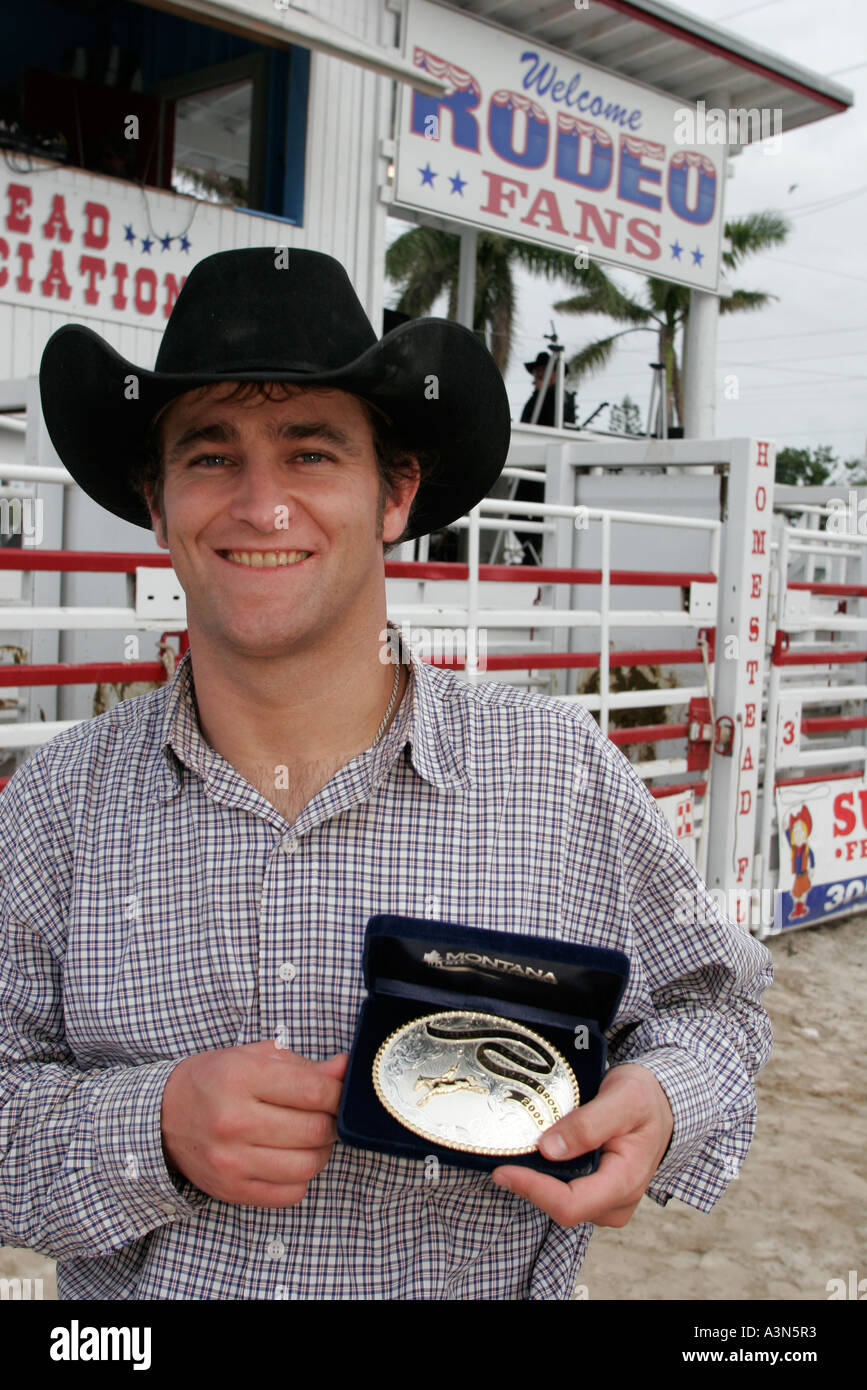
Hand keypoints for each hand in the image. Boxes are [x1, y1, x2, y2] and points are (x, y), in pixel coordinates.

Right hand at [160, 1041, 348, 1206]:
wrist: (164, 1117)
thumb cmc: (215, 1080)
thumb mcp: (254, 1057)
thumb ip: (303, 1066)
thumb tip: (345, 1070)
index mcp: (241, 1078)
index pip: (314, 1091)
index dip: (338, 1092)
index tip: (338, 1090)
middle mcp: (234, 1121)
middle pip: (316, 1130)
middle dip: (332, 1121)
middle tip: (326, 1113)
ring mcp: (231, 1161)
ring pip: (308, 1165)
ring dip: (321, 1151)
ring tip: (310, 1137)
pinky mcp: (232, 1190)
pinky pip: (291, 1193)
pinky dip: (301, 1177)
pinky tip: (290, 1158)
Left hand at [490, 1063, 673, 1227]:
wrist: (662, 1104)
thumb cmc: (645, 1099)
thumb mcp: (623, 1098)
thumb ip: (589, 1124)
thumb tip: (547, 1150)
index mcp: (626, 1181)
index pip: (571, 1204)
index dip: (533, 1190)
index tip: (503, 1169)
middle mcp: (616, 1201)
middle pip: (560, 1206)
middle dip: (529, 1183)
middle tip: (501, 1154)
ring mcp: (607, 1201)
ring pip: (559, 1202)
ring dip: (535, 1179)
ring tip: (516, 1149)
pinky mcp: (598, 1194)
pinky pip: (564, 1193)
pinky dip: (545, 1176)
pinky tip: (535, 1154)